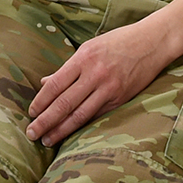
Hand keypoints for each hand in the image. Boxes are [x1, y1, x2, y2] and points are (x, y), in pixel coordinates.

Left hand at [25, 19, 179, 145]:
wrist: (152, 42)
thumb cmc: (118, 42)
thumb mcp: (89, 47)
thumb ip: (68, 68)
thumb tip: (44, 83)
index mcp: (83, 58)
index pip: (55, 84)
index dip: (41, 101)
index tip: (31, 113)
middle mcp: (95, 74)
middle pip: (64, 103)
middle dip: (45, 121)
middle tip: (31, 133)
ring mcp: (109, 88)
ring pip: (80, 114)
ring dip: (61, 130)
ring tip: (47, 140)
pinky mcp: (121, 99)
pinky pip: (97, 115)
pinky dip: (82, 127)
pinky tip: (71, 134)